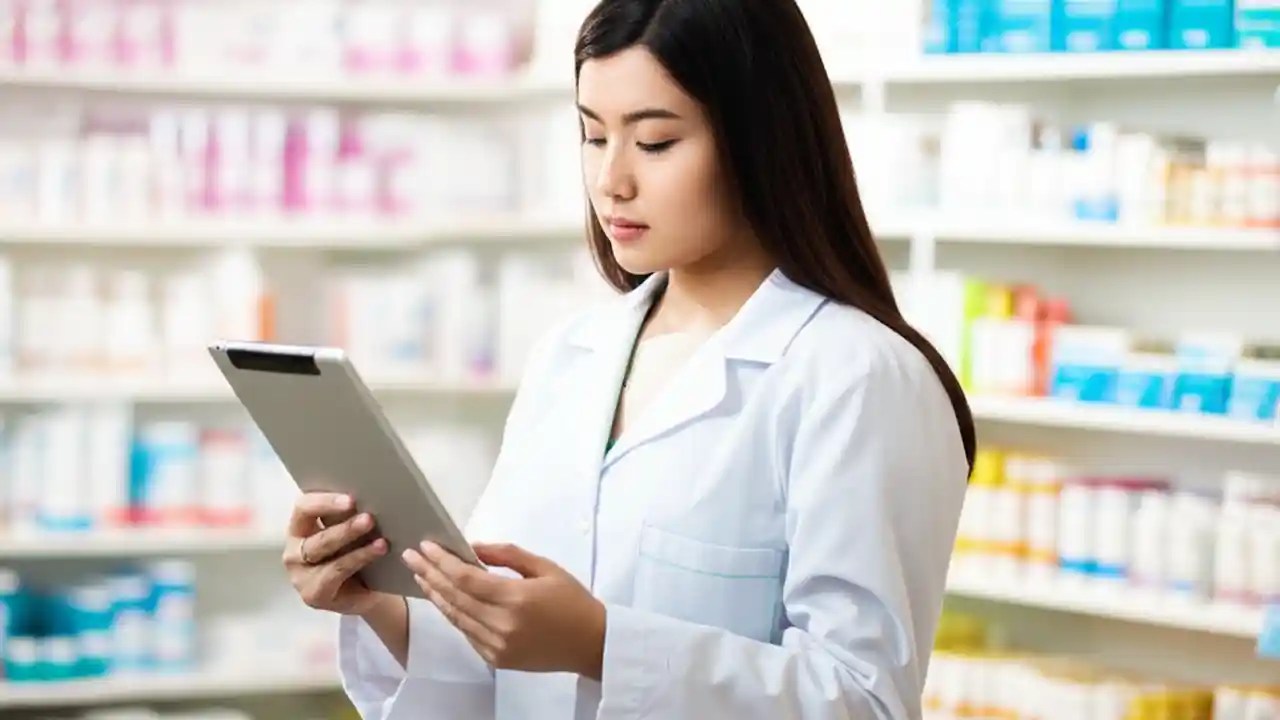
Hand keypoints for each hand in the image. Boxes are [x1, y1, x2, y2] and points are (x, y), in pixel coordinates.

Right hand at [284, 492, 389, 616]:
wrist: (365, 592)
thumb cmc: (354, 552)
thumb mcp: (350, 531)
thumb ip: (350, 515)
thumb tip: (371, 495)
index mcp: (300, 527)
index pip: (303, 508)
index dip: (325, 502)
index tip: (351, 500)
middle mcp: (294, 551)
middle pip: (316, 537)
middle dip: (345, 527)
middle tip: (369, 519)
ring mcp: (301, 576)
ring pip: (326, 557)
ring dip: (355, 547)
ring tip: (381, 542)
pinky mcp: (313, 594)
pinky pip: (337, 574)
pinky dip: (359, 561)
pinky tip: (377, 553)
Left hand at [402, 542, 605, 679]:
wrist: (591, 644)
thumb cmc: (573, 600)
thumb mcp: (545, 567)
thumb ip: (508, 555)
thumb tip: (472, 547)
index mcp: (515, 598)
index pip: (465, 578)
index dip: (442, 562)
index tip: (425, 546)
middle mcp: (501, 624)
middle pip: (454, 596)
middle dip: (429, 574)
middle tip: (411, 557)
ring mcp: (496, 645)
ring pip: (455, 617)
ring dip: (436, 595)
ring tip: (420, 576)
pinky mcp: (496, 659)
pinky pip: (466, 633)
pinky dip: (453, 614)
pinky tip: (443, 600)